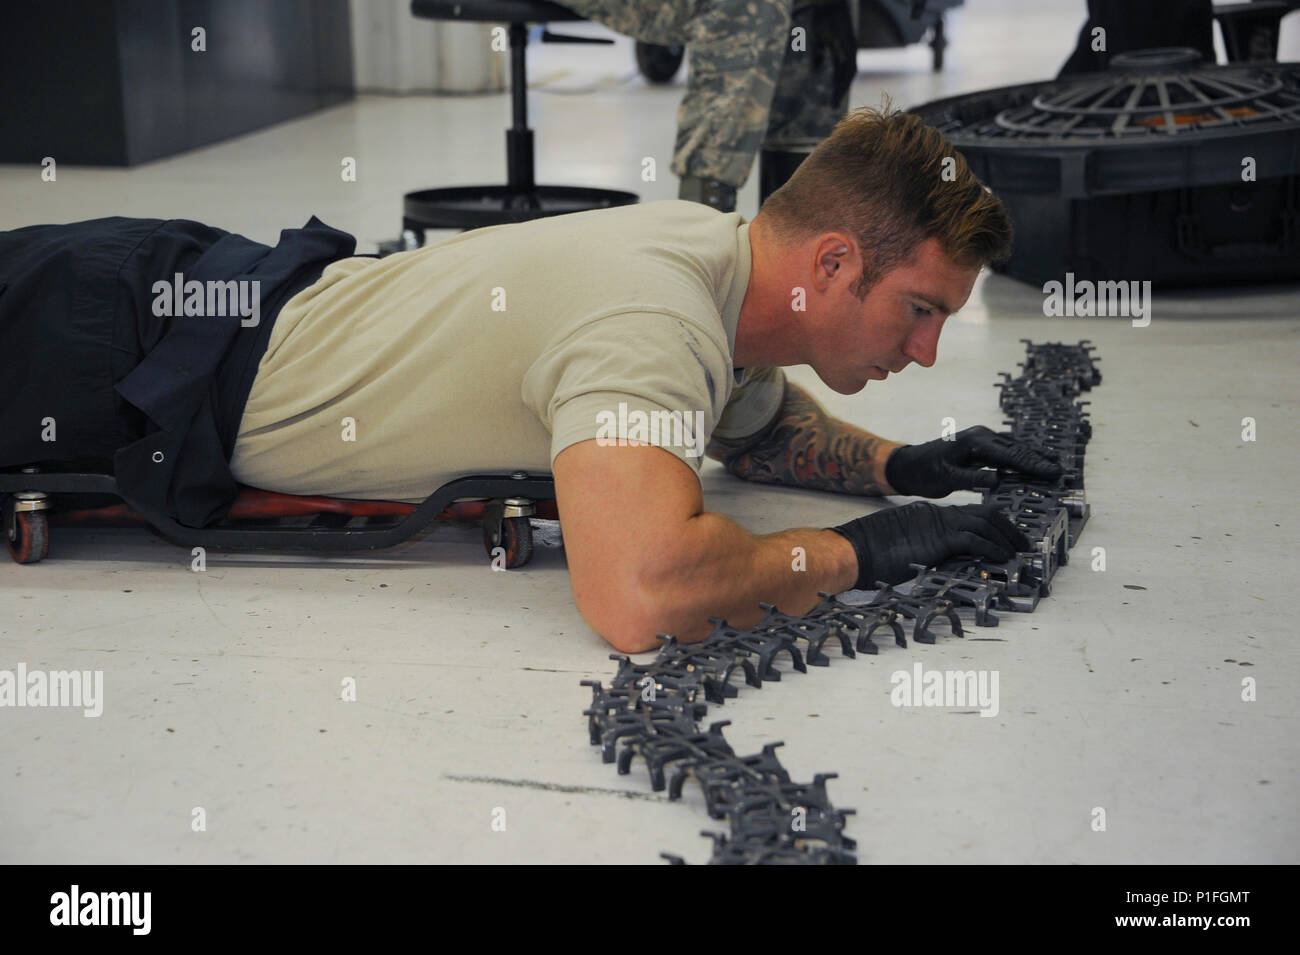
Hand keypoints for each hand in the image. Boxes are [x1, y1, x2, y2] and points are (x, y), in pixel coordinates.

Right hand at [829, 502, 1030, 589]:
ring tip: (1018, 553)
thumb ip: (928, 551)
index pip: (970, 513)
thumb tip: (948, 564)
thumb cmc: (872, 555)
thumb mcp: (906, 550)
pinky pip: (973, 540)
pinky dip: (992, 548)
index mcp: (930, 515)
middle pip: (984, 513)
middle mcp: (938, 514)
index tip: (1007, 537)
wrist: (856, 551)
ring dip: (1005, 539)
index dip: (993, 523)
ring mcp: (938, 525)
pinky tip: (1002, 558)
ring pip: (984, 524)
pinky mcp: (938, 539)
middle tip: (1023, 544)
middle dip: (1007, 528)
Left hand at [884, 426, 1062, 497]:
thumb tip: (997, 479)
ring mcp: (982, 439)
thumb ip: (971, 479)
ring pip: (1014, 448)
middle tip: (1062, 472)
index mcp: (975, 442)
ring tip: (1055, 466)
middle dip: (1041, 460)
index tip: (1053, 473)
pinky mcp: (981, 446)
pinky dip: (1022, 458)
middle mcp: (982, 436)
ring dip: (1035, 457)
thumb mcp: (946, 479)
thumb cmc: (925, 473)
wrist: (909, 465)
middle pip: (1017, 448)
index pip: (1011, 455)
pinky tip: (1034, 464)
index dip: (1034, 465)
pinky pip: (1006, 451)